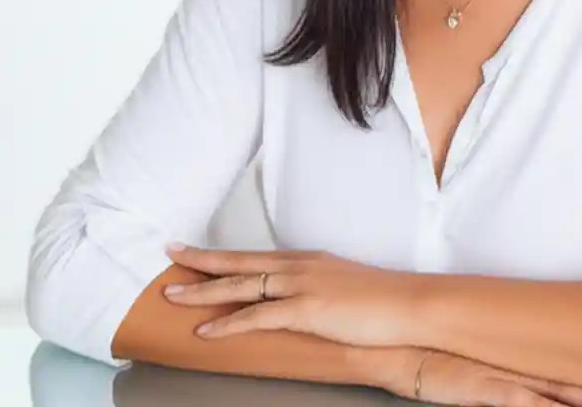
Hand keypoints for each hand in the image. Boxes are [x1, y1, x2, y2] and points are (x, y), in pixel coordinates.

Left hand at [163, 243, 420, 346]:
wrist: (411, 305)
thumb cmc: (385, 302)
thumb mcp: (346, 288)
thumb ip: (321, 291)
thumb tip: (306, 304)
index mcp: (308, 261)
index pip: (256, 255)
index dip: (223, 254)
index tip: (197, 250)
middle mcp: (299, 266)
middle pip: (240, 261)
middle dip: (201, 259)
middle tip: (170, 252)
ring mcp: (301, 285)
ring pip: (240, 285)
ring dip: (203, 291)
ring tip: (173, 295)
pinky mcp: (306, 308)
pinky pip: (257, 316)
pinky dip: (228, 323)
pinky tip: (206, 330)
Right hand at [378, 349, 581, 406]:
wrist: (403, 348)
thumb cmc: (438, 358)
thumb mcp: (477, 361)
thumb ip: (503, 361)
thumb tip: (529, 367)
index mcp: (518, 355)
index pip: (566, 364)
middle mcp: (519, 363)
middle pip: (572, 377)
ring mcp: (507, 376)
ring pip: (560, 391)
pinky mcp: (490, 390)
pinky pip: (527, 404)